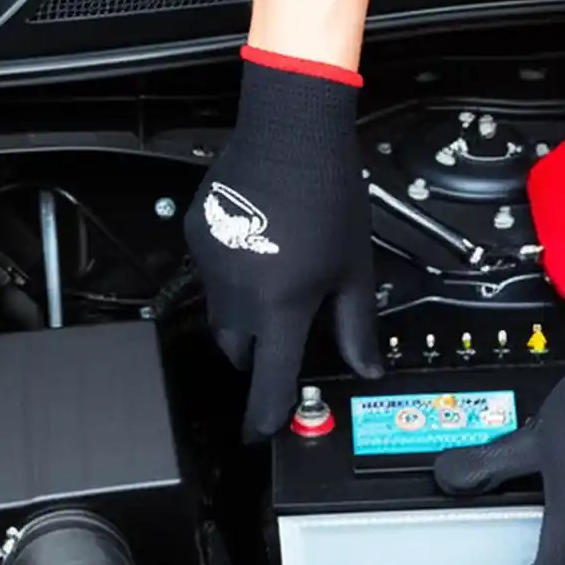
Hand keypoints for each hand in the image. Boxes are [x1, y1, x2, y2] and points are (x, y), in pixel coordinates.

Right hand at [184, 57, 382, 440]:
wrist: (290, 130)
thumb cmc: (327, 192)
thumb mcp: (353, 268)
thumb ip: (358, 326)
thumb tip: (367, 368)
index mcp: (281, 305)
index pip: (267, 380)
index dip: (263, 416)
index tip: (258, 433)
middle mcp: (238, 292)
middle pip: (237, 351)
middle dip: (257, 355)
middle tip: (283, 334)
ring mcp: (212, 265)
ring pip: (221, 314)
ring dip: (244, 315)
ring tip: (276, 277)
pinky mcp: (197, 238)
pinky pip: (210, 276)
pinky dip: (231, 276)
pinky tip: (259, 245)